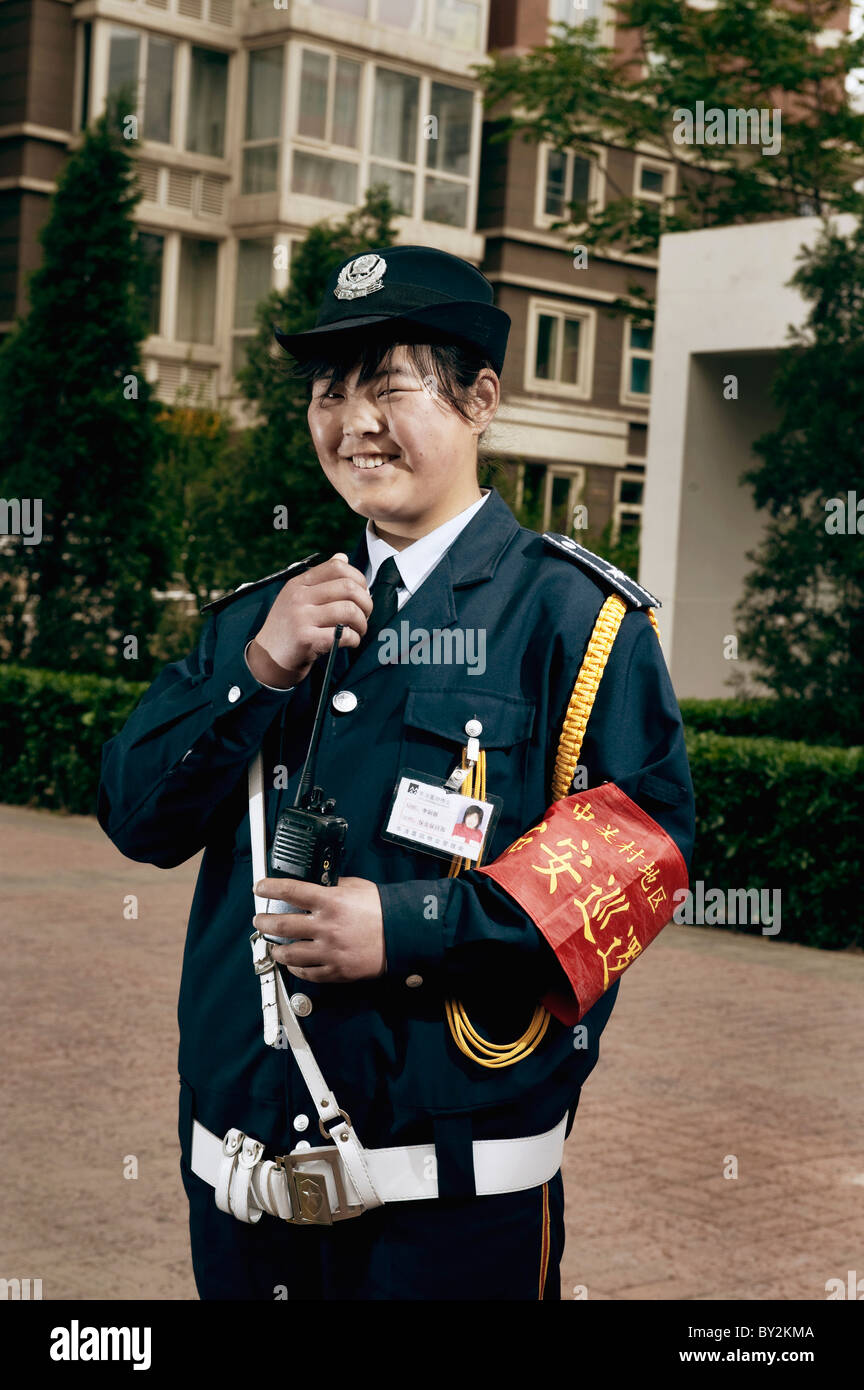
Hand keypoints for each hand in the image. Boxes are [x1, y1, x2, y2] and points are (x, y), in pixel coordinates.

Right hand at [248, 553, 372, 687]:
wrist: (267, 658)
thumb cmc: (289, 628)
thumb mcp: (297, 597)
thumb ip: (320, 578)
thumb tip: (343, 557)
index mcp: (299, 583)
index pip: (337, 567)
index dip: (358, 578)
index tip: (362, 594)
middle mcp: (299, 596)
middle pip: (348, 587)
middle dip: (366, 602)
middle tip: (365, 615)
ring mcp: (301, 617)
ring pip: (349, 610)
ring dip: (362, 623)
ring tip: (359, 630)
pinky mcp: (306, 639)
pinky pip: (343, 634)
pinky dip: (354, 639)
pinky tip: (350, 642)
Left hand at [253, 876, 386, 982]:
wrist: (404, 934)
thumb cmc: (383, 909)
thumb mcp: (357, 887)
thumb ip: (333, 886)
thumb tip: (316, 885)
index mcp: (331, 901)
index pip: (290, 891)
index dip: (270, 888)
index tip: (259, 888)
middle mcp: (326, 926)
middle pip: (282, 925)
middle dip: (265, 922)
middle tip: (260, 920)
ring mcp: (330, 951)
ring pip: (290, 954)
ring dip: (277, 949)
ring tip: (273, 946)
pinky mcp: (337, 970)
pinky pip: (308, 973)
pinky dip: (296, 969)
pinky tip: (293, 964)